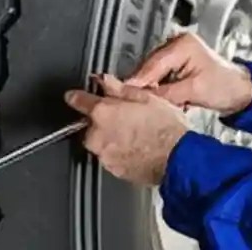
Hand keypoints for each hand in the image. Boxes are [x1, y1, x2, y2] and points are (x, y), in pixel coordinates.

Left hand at [64, 74, 189, 185]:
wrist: (178, 160)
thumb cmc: (166, 128)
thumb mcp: (146, 97)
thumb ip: (119, 88)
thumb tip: (105, 80)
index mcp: (103, 112)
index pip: (78, 100)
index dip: (76, 96)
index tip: (73, 96)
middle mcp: (98, 136)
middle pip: (90, 125)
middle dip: (103, 122)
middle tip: (125, 118)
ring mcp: (105, 155)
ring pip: (101, 143)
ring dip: (111, 138)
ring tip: (136, 135)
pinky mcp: (114, 171)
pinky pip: (111, 158)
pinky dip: (119, 153)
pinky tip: (138, 148)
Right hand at [126, 33, 251, 114]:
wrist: (242, 91)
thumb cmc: (226, 86)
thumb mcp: (194, 91)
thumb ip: (166, 93)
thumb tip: (142, 98)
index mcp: (182, 44)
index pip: (152, 65)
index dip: (138, 83)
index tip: (125, 96)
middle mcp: (176, 43)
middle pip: (149, 68)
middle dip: (145, 87)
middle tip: (138, 105)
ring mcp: (176, 53)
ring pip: (152, 73)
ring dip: (152, 90)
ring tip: (154, 105)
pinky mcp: (177, 63)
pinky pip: (160, 76)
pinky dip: (160, 89)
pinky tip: (164, 100)